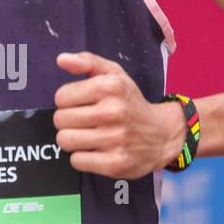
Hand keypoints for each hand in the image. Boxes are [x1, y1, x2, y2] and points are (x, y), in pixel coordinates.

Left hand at [53, 50, 184, 178]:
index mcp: (110, 87)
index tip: (82, 104)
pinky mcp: (115, 163)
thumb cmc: (131, 103)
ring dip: (73, 140)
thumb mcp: (115, 75)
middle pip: (60, 120)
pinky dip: (82, 157)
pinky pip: (76, 161)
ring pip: (65, 141)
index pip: (61, 97)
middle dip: (68, 121)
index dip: (67, 101)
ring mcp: (115, 139)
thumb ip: (87, 62)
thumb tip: (61, 59)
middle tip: (85, 122)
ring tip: (88, 136)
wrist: (162, 135)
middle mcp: (113, 112)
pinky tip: (96, 151)